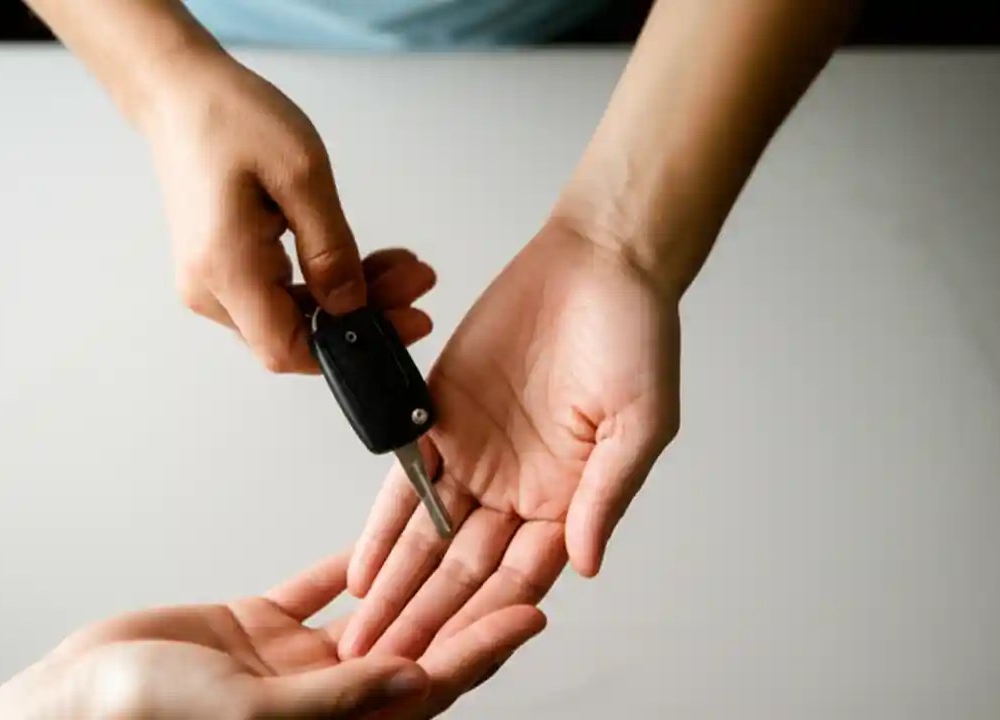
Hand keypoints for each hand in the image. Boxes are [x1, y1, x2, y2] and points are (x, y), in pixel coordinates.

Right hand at [0, 553, 545, 718]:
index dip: (482, 649)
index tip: (530, 611)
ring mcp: (290, 662)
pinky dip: (345, 564)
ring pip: (370, 612)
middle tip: (514, 560)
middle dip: (465, 604)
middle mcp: (322, 697)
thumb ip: (332, 695)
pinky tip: (376, 536)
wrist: (76, 698)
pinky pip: (314, 590)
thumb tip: (410, 677)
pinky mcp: (256, 628)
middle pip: (412, 643)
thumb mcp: (248, 708)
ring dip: (415, 577)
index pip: (426, 684)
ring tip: (463, 536)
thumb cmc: (143, 718)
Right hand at [144, 52, 432, 372]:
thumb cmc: (232, 118)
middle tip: (417, 280)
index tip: (405, 324)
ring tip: (399, 264)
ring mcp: (210, 284)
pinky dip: (322, 284)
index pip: (287, 349)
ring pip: (290, 317)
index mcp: (225, 268)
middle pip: (294, 335)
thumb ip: (331, 248)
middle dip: (362, 315)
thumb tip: (352, 308)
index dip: (348, 349)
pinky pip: (277, 296)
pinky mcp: (219, 271)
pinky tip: (357, 259)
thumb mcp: (301, 173)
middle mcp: (209, 290)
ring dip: (347, 298)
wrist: (179, 94)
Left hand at [340, 222, 680, 658]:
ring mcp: (477, 456)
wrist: (595, 261)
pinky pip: (403, 478)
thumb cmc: (634, 334)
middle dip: (424, 618)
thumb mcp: (638, 421)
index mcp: (569, 501)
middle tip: (383, 663)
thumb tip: (588, 564)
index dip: (480, 621)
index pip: (519, 578)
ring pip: (428, 537)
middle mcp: (518, 489)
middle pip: (464, 570)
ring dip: (396, 586)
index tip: (445, 662)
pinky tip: (361, 567)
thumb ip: (605, 494)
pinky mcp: (440, 415)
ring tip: (362, 632)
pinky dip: (382, 524)